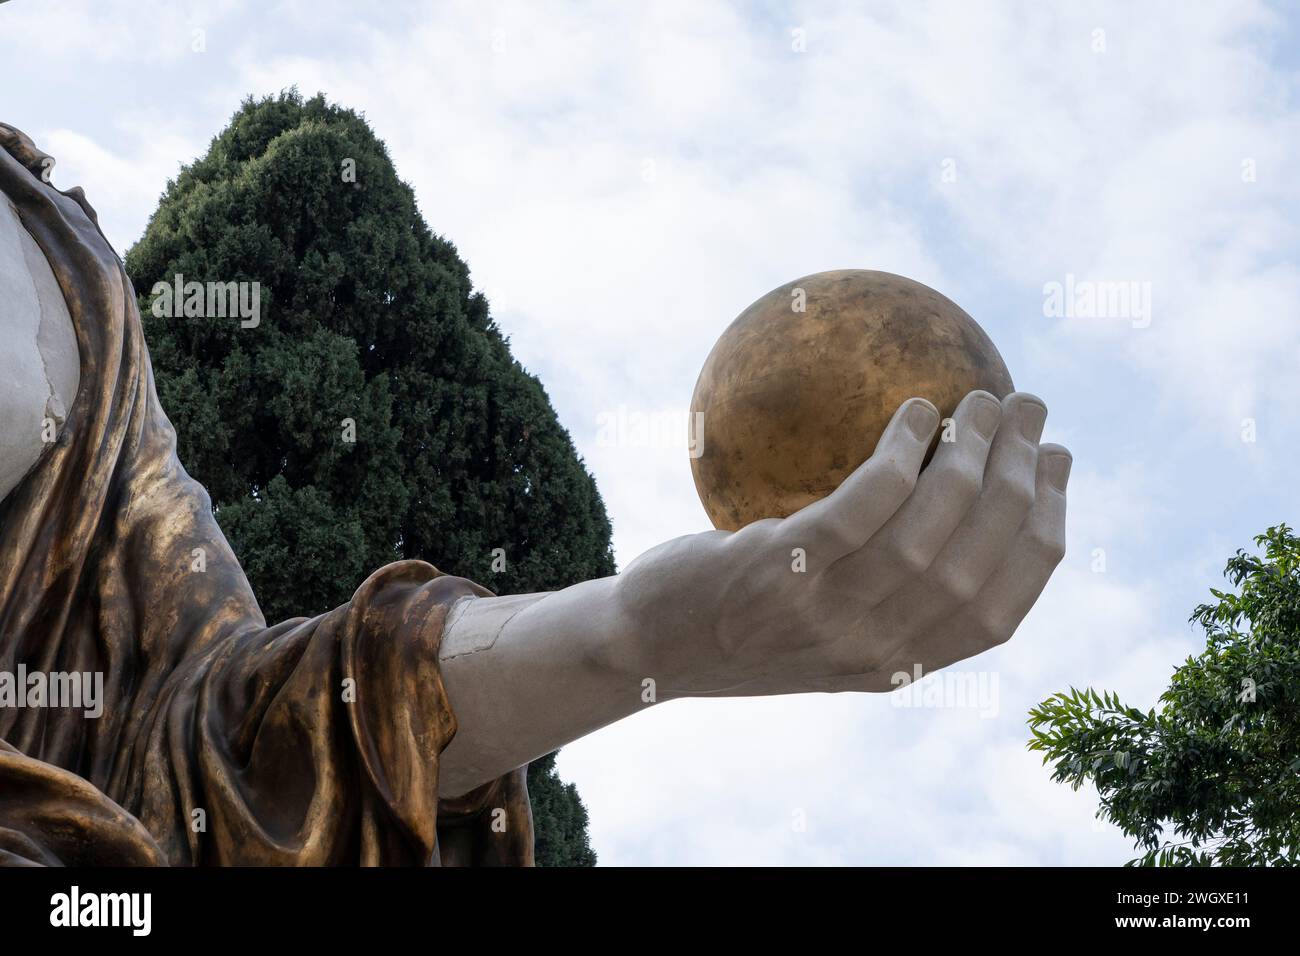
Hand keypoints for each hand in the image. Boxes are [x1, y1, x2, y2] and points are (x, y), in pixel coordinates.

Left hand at [615, 391, 1070, 695]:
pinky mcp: (781, 573)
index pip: (1000, 610)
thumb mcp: (820, 620)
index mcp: (897, 665)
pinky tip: (913, 410)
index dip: (1042, 534)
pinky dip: (899, 453)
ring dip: (968, 457)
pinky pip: (862, 505)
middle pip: (976, 562)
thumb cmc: (732, 619)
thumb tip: (942, 491)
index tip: (1058, 467)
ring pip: (928, 530)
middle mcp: (873, 650)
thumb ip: (884, 584)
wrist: (645, 646)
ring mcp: (827, 615)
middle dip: (1018, 480)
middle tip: (1027, 408)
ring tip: (978, 400)